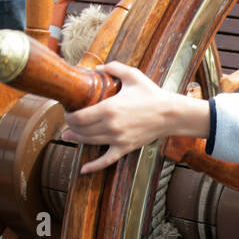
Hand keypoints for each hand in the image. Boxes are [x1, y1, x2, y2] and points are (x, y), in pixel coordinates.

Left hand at [63, 62, 208, 173]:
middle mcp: (110, 126)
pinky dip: (93, 166)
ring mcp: (117, 139)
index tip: (67, 110)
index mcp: (108, 108)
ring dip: (76, 138)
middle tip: (69, 119)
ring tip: (69, 134)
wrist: (170, 114)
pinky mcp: (125, 148)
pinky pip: (106, 160)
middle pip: (81, 130)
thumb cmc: (152, 94)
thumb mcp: (133, 75)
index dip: (68, 115)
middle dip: (71, 125)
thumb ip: (113, 68)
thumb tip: (97, 68)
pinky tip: (84, 170)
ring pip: (89, 142)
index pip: (78, 116)